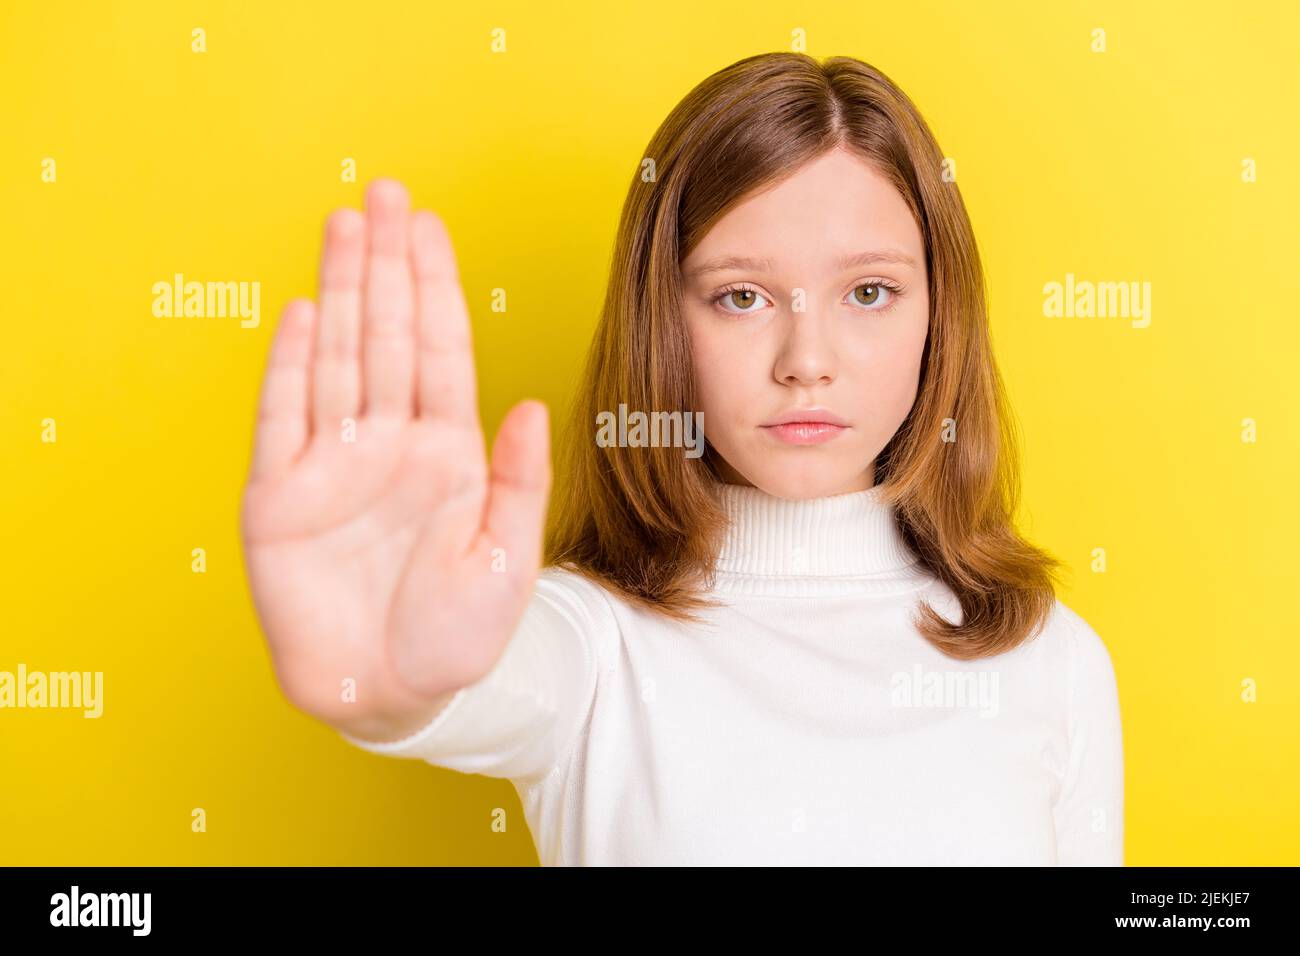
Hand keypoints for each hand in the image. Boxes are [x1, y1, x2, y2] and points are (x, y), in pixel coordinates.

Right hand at [240, 178, 550, 740]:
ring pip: (336, 357)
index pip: (439, 351)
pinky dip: (288, 366)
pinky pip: (282, 417)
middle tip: (386, 194)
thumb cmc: (457, 635)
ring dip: (338, 291)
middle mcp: (389, 444)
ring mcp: (332, 464)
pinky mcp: (279, 497)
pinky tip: (300, 313)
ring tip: (344, 225)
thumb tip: (528, 402)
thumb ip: (518, 480)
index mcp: (448, 452)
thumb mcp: (505, 560)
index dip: (433, 287)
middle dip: (386, 264)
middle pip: (385, 335)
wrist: (391, 695)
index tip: (430, 227)